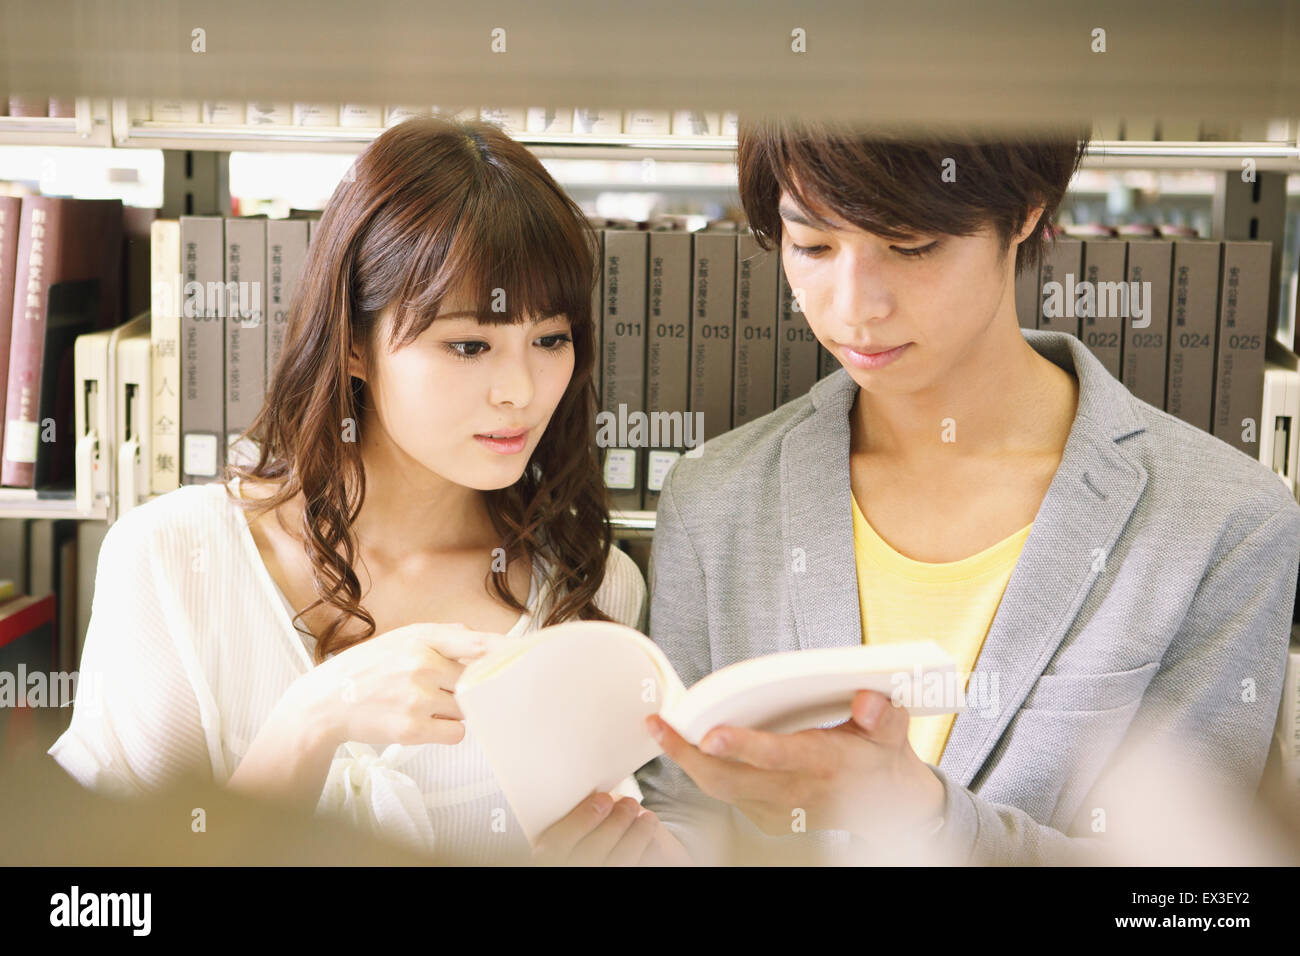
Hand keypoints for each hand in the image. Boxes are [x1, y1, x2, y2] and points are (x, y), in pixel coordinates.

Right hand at [286, 622, 507, 750]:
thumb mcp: (401, 638)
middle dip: (465, 687)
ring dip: (454, 709)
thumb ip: (444, 635)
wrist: (327, 701)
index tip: (526, 655)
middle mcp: (422, 664)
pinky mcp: (413, 728)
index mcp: (421, 638)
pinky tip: (423, 722)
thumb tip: (482, 637)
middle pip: (475, 680)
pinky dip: (447, 730)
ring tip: (423, 704)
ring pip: (467, 708)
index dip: (505, 650)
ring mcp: (418, 697)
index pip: (476, 642)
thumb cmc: (368, 669)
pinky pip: (456, 732)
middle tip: (442, 688)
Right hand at [532, 792, 681, 865]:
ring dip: (637, 837)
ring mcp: (591, 877)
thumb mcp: (561, 829)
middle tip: (631, 803)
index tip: (605, 798)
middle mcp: (569, 869)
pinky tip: (652, 840)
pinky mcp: (614, 879)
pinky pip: (634, 868)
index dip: (584, 818)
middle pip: (592, 851)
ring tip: (648, 818)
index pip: (559, 840)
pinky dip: (645, 854)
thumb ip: (570, 816)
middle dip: (617, 822)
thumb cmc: (573, 840)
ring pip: (617, 862)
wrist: (586, 859)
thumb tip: (597, 791)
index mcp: (547, 855)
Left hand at [645, 690, 945, 841]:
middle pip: (730, 779)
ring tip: (660, 729)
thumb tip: (868, 701)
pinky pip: (726, 793)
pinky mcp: (767, 816)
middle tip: (658, 725)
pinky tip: (686, 745)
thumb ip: (882, 716)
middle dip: (688, 755)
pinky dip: (702, 769)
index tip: (711, 733)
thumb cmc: (880, 755)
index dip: (743, 745)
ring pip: (720, 788)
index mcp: (824, 764)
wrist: (888, 804)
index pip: (777, 755)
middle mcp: (796, 791)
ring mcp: (778, 809)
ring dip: (687, 760)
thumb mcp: (893, 732)